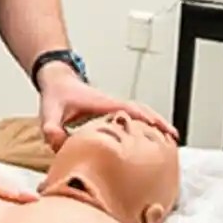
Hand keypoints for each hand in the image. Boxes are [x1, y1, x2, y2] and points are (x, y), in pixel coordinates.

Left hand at [37, 65, 177, 148]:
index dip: (142, 118)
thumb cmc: (56, 94)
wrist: (57, 81)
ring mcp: (113, 107)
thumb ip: (51, 128)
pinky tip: (153, 137)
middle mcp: (111, 103)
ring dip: (156, 123)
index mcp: (100, 102)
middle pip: (142, 110)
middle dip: (158, 122)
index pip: (127, 109)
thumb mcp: (49, 111)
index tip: (157, 127)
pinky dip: (147, 123)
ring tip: (170, 139)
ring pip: (141, 112)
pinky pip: (135, 116)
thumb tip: (57, 142)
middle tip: (173, 137)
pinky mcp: (112, 112)